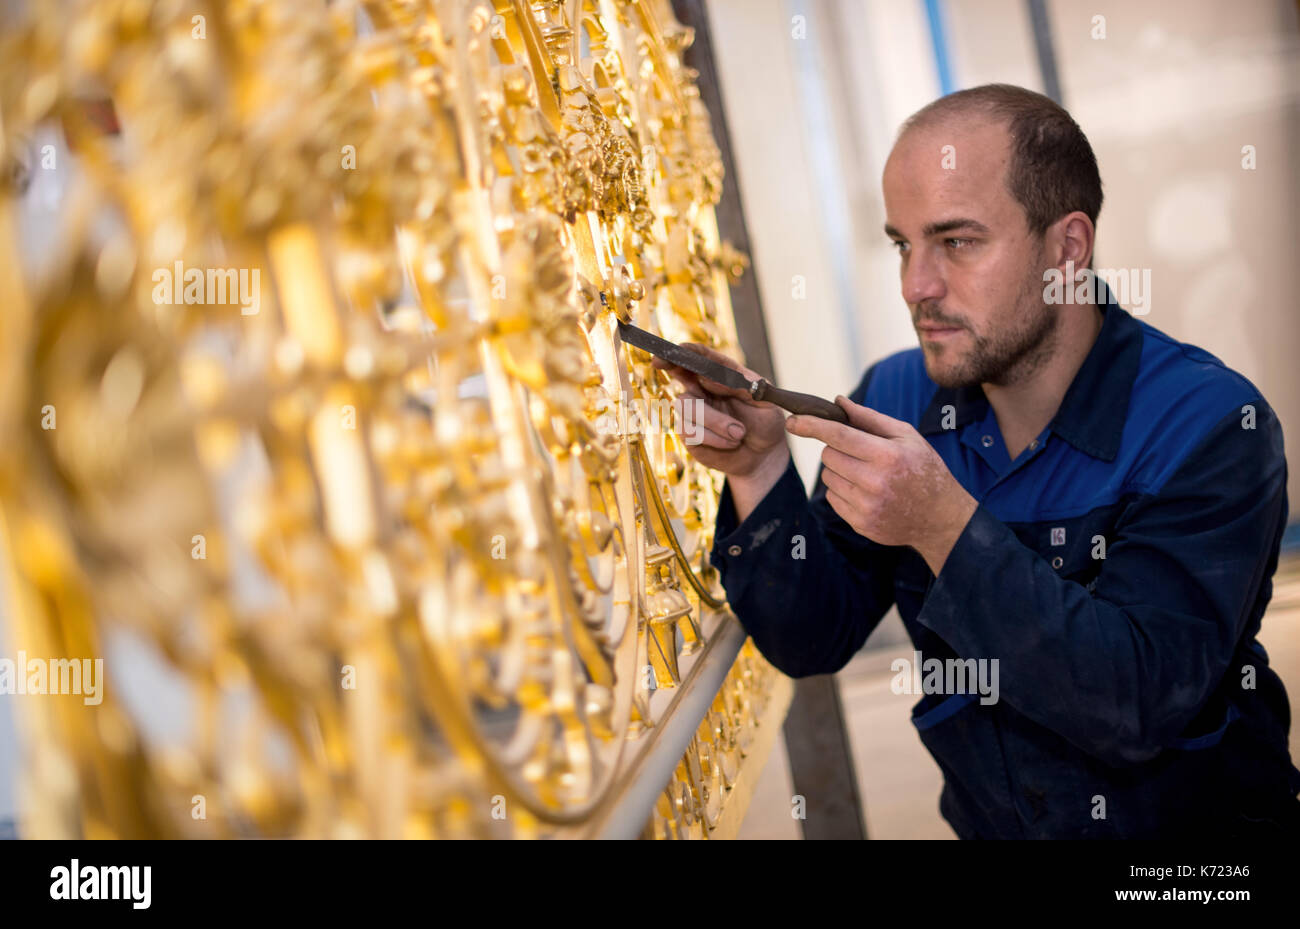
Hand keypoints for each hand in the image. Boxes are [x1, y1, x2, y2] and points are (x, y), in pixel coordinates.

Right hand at [651, 343, 788, 480]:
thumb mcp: (764, 401)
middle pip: (679, 371)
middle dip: (669, 365)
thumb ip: (742, 386)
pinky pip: (690, 431)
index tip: (679, 347)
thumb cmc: (765, 422)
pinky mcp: (689, 434)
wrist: (764, 454)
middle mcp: (702, 389)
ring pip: (687, 406)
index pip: (701, 357)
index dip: (687, 350)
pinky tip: (731, 442)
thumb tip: (710, 379)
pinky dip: (714, 438)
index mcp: (721, 375)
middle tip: (660, 362)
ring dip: (715, 421)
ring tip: (739, 433)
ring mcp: (693, 412)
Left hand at [785, 395, 977, 574]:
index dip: (812, 425)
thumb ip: (870, 418)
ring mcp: (866, 507)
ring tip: (866, 473)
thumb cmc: (924, 468)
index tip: (792, 420)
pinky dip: (842, 490)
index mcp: (887, 456)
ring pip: (828, 478)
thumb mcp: (906, 436)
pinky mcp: (860, 524)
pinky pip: (832, 498)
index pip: (839, 436)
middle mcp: (875, 483)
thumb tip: (838, 401)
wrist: (940, 517)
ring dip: (839, 470)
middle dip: (836, 449)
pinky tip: (866, 491)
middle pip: (829, 456)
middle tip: (859, 452)